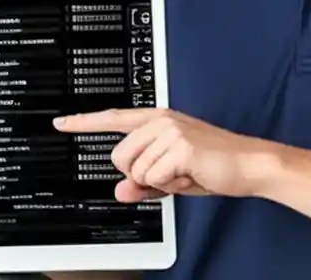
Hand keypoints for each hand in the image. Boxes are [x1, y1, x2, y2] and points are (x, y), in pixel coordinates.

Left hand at [54, 108, 279, 202]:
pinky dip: (170, 186)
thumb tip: (119, 191)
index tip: (62, 122)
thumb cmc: (213, 166)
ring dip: (159, 182)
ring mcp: (169, 130)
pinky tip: (189, 175)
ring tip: (183, 172)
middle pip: (119, 156)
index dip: (84, 122)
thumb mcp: (172, 177)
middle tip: (169, 173)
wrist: (249, 165)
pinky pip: (154, 178)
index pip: (113, 118)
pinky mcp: (179, 146)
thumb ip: (143, 184)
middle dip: (139, 174)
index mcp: (157, 120)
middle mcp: (160, 120)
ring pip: (136, 170)